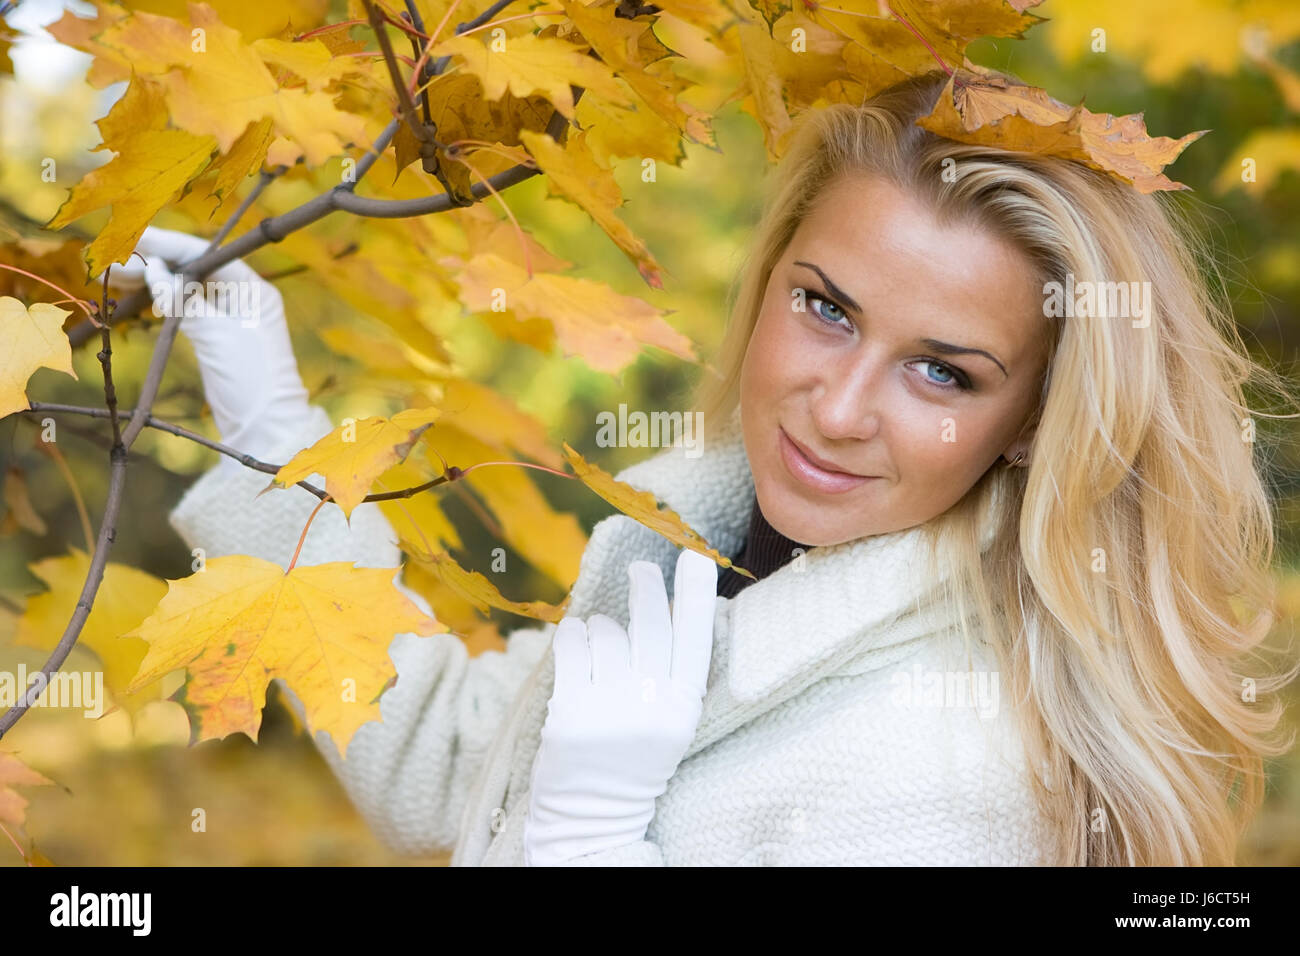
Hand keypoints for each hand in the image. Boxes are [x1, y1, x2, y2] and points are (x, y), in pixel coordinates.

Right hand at [105, 226, 312, 466]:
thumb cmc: (248, 376)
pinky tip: (134, 293)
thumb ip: (183, 299)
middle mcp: (242, 296)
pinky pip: (183, 307)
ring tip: (113, 275)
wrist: (263, 424)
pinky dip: (160, 300)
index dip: (168, 245)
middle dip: (154, 261)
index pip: (205, 254)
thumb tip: (154, 270)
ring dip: (151, 279)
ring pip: (184, 286)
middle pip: (193, 267)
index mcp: (252, 288)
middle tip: (111, 260)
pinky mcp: (215, 334)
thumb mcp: (214, 332)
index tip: (133, 239)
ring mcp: (228, 315)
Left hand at [523, 547, 716, 865]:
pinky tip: (576, 642)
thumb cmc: (635, 759)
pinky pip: (571, 646)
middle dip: (645, 587)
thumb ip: (673, 672)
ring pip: (606, 632)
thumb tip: (672, 605)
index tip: (694, 556)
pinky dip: (573, 636)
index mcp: (682, 707)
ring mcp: (608, 708)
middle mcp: (649, 705)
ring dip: (600, 627)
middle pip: (650, 624)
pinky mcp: (569, 711)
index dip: (696, 594)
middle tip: (640, 569)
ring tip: (600, 646)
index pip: (696, 638)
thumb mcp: (671, 720)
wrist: (594, 815)